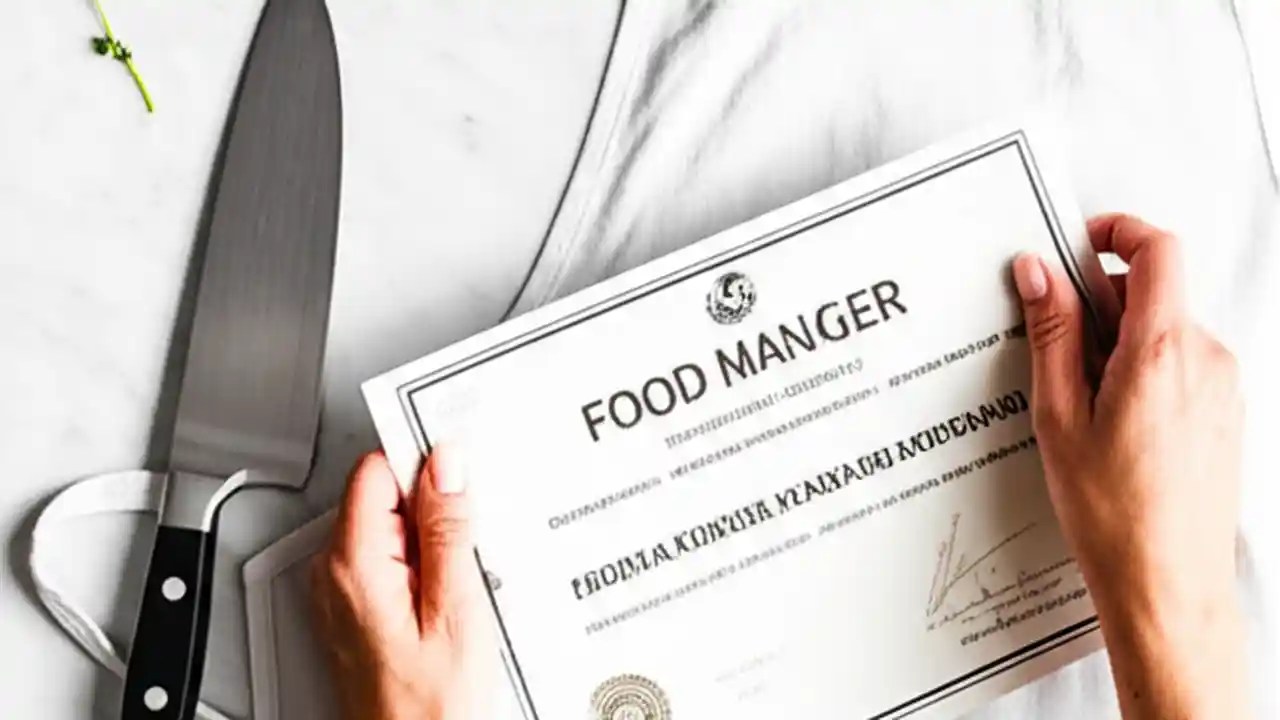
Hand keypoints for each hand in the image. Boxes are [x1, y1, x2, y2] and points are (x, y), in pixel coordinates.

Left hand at [310, 450, 492, 719]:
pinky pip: (394, 561)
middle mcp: (337, 573)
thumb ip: (449, 532)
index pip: (376, 469)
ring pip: (394, 528)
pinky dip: (428, 566)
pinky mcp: (361, 609)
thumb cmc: (429, 708)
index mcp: (354, 564)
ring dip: (436, 539)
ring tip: (467, 580)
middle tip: (474, 537)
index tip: (460, 462)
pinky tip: (454, 596)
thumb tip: (446, 468)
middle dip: (435, 503)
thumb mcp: (456, 612)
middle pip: (385, 496)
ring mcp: (346, 592)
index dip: (422, 459)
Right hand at [1013, 214, 1249, 718]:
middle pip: (1155, 290)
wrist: (1168, 585)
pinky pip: (1181, 364)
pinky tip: (1110, 422)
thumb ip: (1052, 332)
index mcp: (1164, 351)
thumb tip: (1040, 273)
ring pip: (1165, 329)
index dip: (1117, 230)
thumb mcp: (1060, 414)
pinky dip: (1141, 370)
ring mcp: (1223, 386)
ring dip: (1119, 342)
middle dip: (1101, 301)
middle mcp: (1207, 359)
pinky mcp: (1225, 411)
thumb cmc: (1114, 514)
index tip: (1079, 241)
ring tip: (1080, 403)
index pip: (1157, 248)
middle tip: (1055, 344)